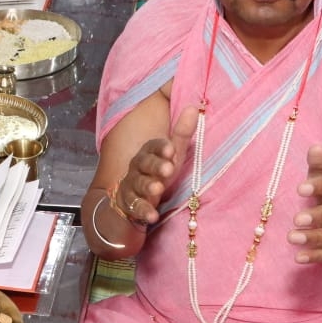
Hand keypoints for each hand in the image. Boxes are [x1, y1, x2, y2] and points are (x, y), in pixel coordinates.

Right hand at [111, 106, 198, 224]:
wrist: (132, 200)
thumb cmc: (157, 174)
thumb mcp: (171, 155)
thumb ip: (181, 133)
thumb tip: (193, 106)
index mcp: (147, 153)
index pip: (152, 146)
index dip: (160, 148)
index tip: (170, 149)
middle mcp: (137, 168)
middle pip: (143, 163)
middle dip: (155, 165)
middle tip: (168, 168)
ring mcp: (131, 186)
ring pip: (137, 184)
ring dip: (148, 186)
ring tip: (158, 188)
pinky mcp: (129, 204)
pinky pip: (135, 207)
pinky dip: (143, 211)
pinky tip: (153, 215)